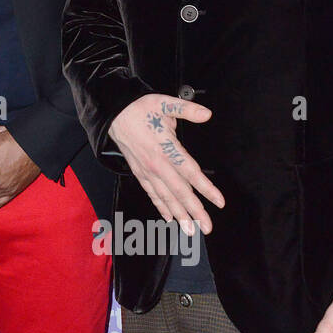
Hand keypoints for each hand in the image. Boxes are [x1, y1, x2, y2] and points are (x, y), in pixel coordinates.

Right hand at [106, 94, 222, 234]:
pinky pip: (152, 193)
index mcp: (166, 148)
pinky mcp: (139, 173)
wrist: (113, 114)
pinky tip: (170, 218)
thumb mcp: (164, 103)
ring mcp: (147, 171)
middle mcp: (156, 164)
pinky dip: (160, 207)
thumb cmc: (140, 109)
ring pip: (165, 197)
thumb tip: (206, 114)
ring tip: (190, 229)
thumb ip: (187, 109)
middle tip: (207, 226)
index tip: (219, 201)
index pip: (190, 172)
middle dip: (194, 210)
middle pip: (179, 191)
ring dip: (179, 214)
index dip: (205, 188)